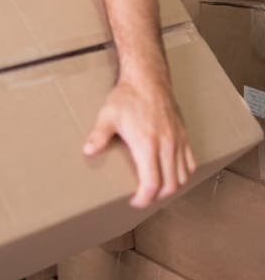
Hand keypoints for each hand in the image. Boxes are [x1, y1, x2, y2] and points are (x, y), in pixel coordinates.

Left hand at [83, 73, 195, 207]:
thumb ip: (98, 136)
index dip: (144, 199)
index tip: (135, 201)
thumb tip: (88, 152)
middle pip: (170, 185)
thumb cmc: (128, 96)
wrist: (147, 77)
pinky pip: (191, 162)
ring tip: (157, 188)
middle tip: (144, 197)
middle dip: (157, 197)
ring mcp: (178, 141)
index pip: (152, 184)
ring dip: (171, 187)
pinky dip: (184, 173)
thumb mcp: (108, 116)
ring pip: (182, 176)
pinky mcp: (183, 134)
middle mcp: (166, 146)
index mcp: (147, 145)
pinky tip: (173, 173)